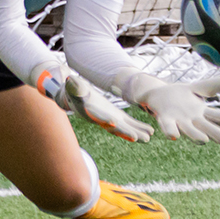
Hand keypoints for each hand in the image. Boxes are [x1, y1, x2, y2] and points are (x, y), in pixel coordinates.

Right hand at [31, 62, 149, 142]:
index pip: (97, 116)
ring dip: (136, 132)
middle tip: (137, 138)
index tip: (113, 123)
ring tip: (148, 138)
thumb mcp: (73, 87)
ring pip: (124, 128)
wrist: (76, 98)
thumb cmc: (73, 90)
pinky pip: (129, 123)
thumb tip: (69, 80)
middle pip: (113, 127)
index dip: (104, 119)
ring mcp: (110, 119)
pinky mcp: (117, 116)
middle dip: (125, 132)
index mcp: (90, 112)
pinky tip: (150, 131)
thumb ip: (73, 86)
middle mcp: (101, 119)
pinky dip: (138, 127)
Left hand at [120, 71, 219, 142]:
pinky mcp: (164, 118)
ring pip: (189, 130)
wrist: (156, 95)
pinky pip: (168, 126)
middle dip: (215, 133)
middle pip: (206, 127)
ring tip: (203, 140)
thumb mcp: (199, 88)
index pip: (218, 116)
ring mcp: (178, 121)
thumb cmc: (180, 95)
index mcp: (202, 113)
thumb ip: (215, 85)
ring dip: (195, 136)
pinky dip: (171, 131)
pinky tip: (174, 136)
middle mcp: (192, 120)